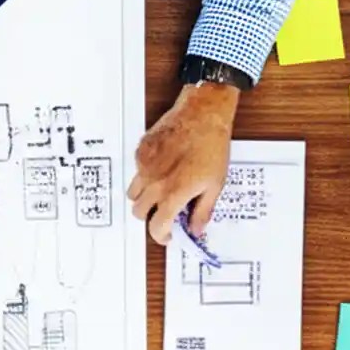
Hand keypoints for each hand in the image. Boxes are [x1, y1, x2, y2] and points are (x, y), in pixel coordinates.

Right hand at [127, 82, 238, 243]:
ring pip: (133, 193)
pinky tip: (162, 167)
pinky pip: (136, 172)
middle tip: (165, 211)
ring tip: (161, 190)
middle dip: (151, 215)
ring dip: (144, 197)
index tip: (168, 235)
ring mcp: (144, 167)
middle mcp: (154, 183)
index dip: (161, 235)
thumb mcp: (216, 184)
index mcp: (173, 193)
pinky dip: (145, 176)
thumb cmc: (212, 145)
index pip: (156, 227)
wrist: (203, 114)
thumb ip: (203, 210)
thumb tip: (196, 228)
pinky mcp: (140, 152)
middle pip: (139, 212)